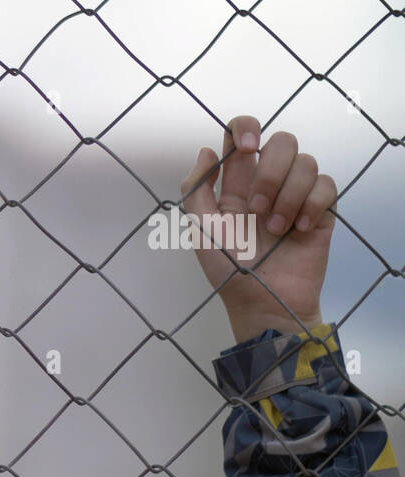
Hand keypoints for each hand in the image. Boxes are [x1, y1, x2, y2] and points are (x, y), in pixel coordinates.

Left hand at [179, 115, 336, 344]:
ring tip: (276, 230)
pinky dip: (311, 205)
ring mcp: (296, 195)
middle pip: (282, 141)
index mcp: (236, 184)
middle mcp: (268, 183)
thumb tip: (207, 150)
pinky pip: (326, 185)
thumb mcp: (201, 232)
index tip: (247, 148)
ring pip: (306, 161)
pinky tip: (299, 231)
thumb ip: (196, 190)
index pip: (243, 135)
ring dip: (288, 196)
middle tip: (257, 208)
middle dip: (270, 171)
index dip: (246, 128)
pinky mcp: (321, 210)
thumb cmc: (229, 271)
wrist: (265, 304)